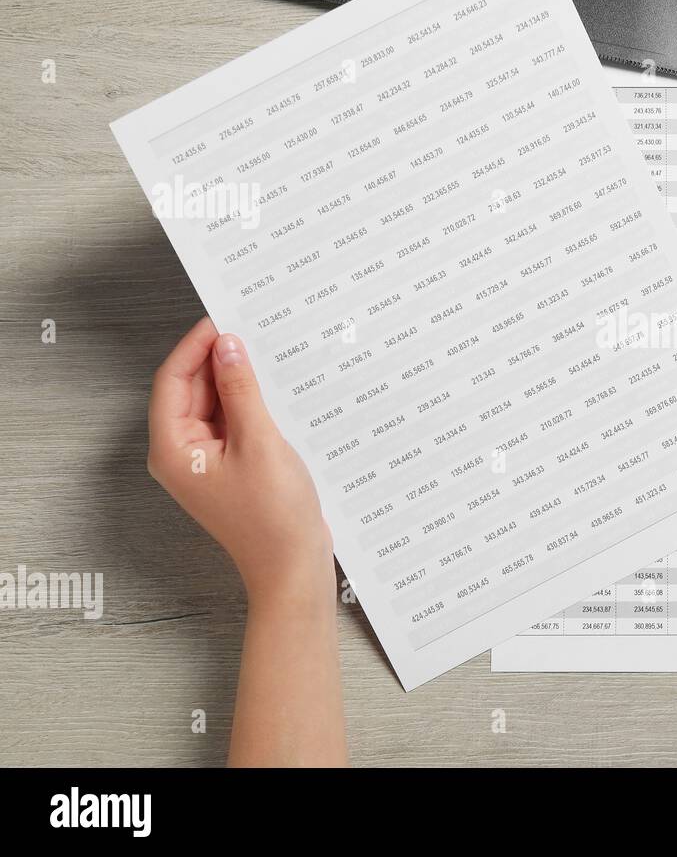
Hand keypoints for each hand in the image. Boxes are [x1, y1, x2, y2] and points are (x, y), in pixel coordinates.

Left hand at [147, 317, 333, 603]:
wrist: (293, 568)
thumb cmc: (273, 519)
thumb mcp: (259, 442)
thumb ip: (241, 390)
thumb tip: (228, 348)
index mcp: (173, 449)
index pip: (172, 381)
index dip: (195, 346)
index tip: (221, 319)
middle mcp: (182, 454)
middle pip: (190, 391)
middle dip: (217, 360)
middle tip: (249, 331)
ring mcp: (206, 462)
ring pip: (214, 405)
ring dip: (236, 381)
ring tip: (265, 358)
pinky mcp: (231, 467)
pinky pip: (233, 423)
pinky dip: (249, 404)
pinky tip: (273, 392)